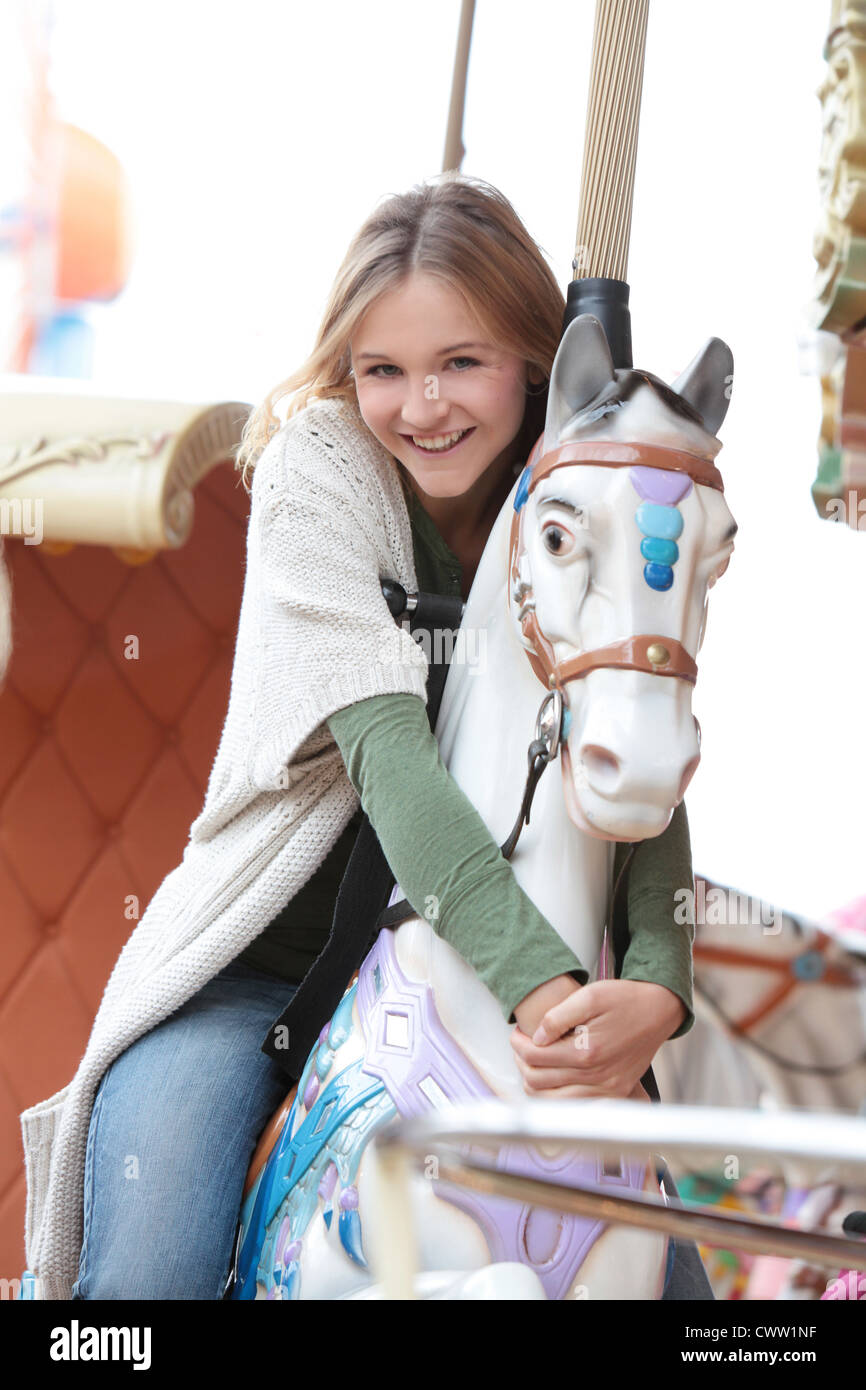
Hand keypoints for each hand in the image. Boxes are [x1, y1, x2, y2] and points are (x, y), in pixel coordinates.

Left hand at [510, 978, 685, 1099]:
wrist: (658, 1011)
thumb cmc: (624, 999)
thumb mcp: (589, 995)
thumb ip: (558, 1017)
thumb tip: (536, 1039)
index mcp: (587, 1051)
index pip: (534, 1057)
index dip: (518, 1044)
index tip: (517, 1033)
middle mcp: (597, 1076)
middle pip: (538, 1081)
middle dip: (522, 1062)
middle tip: (522, 1046)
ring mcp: (607, 1089)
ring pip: (552, 1102)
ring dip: (535, 1082)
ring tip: (533, 1062)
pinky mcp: (614, 1093)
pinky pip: (575, 1106)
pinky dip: (556, 1097)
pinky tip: (552, 1078)